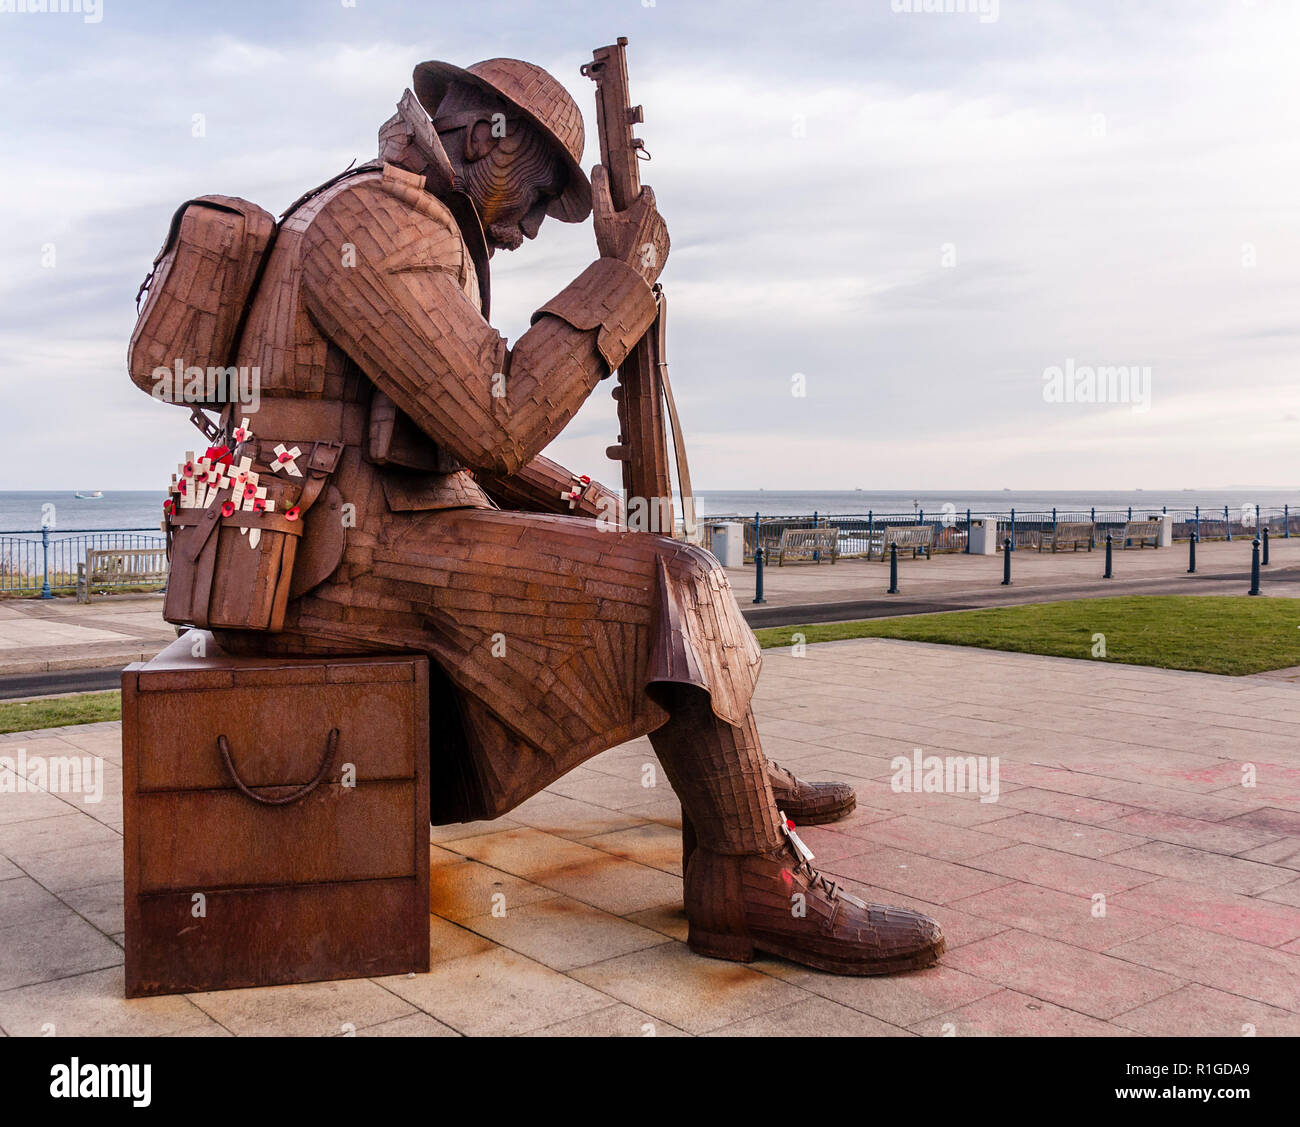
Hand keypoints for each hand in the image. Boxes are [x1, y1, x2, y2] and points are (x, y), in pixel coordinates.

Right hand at [591, 164, 668, 285]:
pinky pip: (656, 241)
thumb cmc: (614, 248)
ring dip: (643, 228)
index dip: (636, 194)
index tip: (626, 202)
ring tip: (626, 242)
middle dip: (637, 213)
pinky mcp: (665, 251)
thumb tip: (599, 167)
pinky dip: (647, 243)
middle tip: (621, 226)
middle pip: (649, 209)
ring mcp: (664, 236)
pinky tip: (634, 252)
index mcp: (647, 207)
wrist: (627, 279)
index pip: (647, 190)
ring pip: (653, 225)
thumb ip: (600, 189)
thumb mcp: (602, 217)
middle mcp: (660, 219)